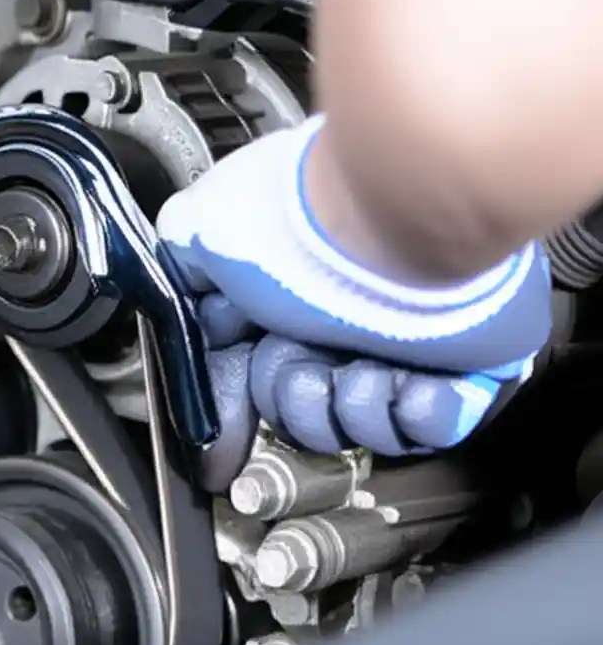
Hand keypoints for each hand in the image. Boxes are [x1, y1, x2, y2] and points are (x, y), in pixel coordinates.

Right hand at [157, 116, 550, 455]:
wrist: (401, 217)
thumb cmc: (306, 222)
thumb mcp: (202, 227)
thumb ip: (182, 265)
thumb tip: (180, 297)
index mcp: (285, 302)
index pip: (254, 375)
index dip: (242, 400)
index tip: (231, 427)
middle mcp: (340, 322)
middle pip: (306, 412)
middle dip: (299, 405)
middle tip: (307, 373)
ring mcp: (403, 345)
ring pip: (365, 426)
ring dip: (356, 412)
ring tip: (364, 372)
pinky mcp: (464, 363)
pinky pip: (436, 425)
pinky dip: (421, 414)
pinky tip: (411, 382)